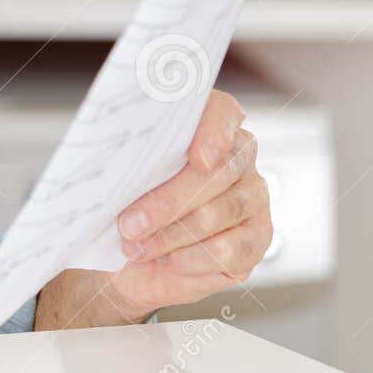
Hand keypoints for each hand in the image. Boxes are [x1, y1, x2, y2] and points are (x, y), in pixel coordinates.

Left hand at [35, 90, 272, 328]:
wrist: (129, 254)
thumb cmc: (126, 205)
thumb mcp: (118, 176)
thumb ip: (128, 160)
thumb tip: (115, 163)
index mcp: (208, 124)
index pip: (222, 112)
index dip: (213, 132)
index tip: (197, 157)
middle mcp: (239, 157)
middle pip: (217, 172)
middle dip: (167, 201)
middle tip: (129, 223)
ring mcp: (253, 198)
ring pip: (216, 214)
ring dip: (169, 235)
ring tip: (135, 245)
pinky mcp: (257, 239)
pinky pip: (228, 250)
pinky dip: (189, 258)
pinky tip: (165, 259)